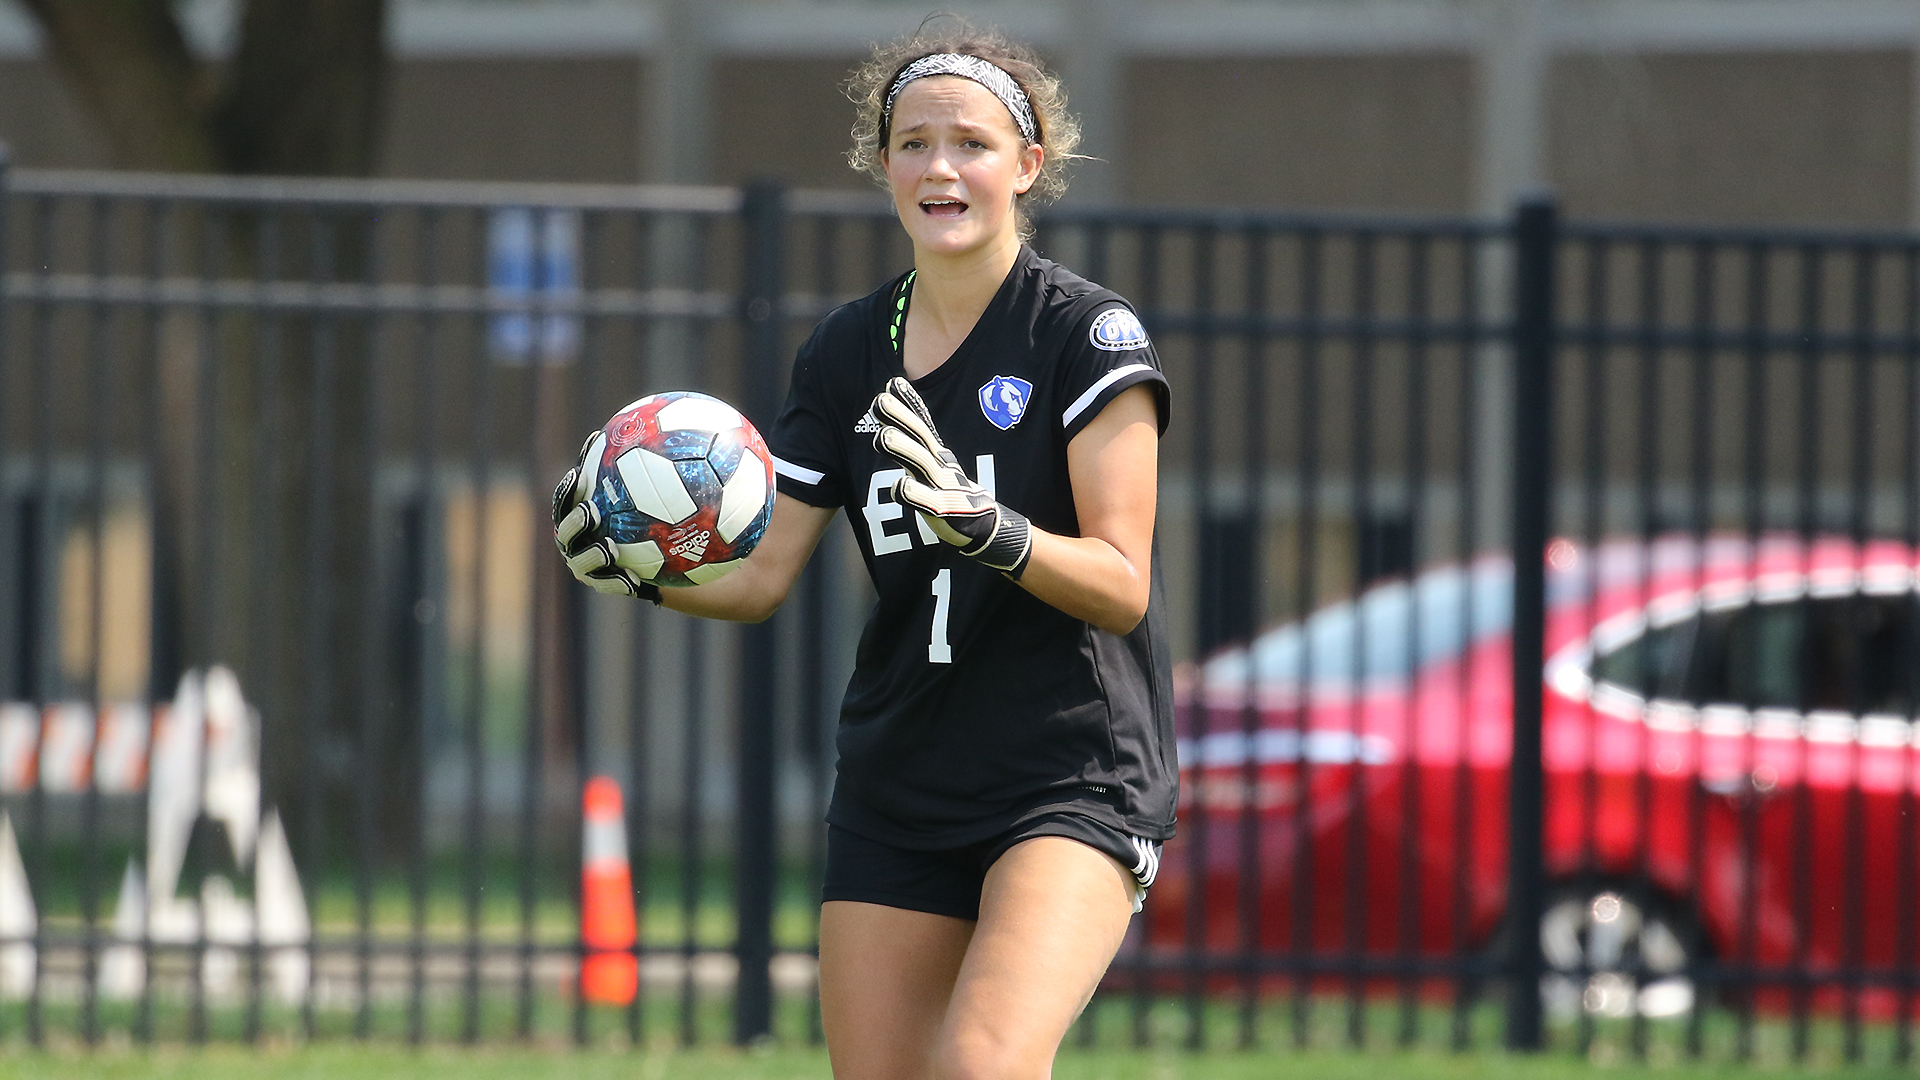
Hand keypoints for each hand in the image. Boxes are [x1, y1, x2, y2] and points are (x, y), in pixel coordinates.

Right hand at [553, 431, 662, 603]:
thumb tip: (638, 426)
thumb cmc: (640, 517)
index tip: (577, 475)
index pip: (565, 500)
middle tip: (590, 511)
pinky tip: (635, 580)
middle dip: (575, 522)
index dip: (568, 489)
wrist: (654, 559)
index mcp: (575, 515)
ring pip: (584, 562)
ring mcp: (585, 566)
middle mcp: (574, 541)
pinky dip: (620, 582)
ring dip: (594, 554)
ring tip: (609, 547)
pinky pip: (610, 585)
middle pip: (567, 531)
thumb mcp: (639, 493)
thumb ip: (630, 467)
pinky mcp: (603, 585)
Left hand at [868, 377, 1032, 577]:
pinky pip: (928, 503)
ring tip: (883, 437)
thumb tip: (896, 399)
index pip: (921, 425)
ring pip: (921, 466)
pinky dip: (915, 495)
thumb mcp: (935, 459)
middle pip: (919, 439)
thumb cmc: (951, 489)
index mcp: (936, 454)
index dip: (908, 404)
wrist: (984, 525)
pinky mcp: (944, 511)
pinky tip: (900, 487)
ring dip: (903, 450)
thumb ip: (917, 432)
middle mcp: (939, 465)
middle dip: (900, 420)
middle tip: (879, 402)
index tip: (892, 383)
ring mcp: (942, 486)